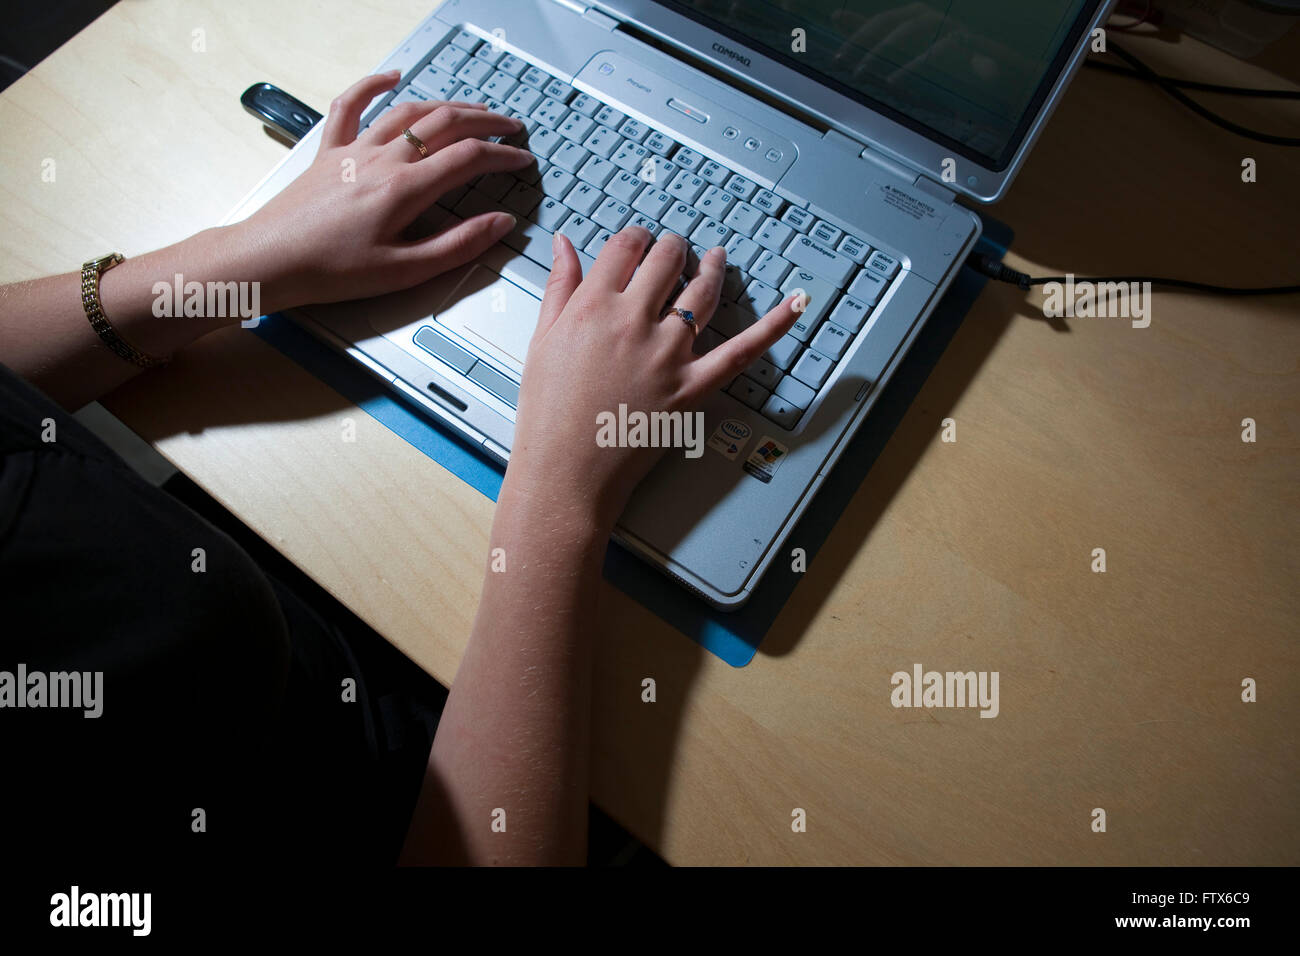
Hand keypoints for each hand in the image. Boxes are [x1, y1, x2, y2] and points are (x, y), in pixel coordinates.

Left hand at [232, 72, 533, 311]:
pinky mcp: (329, 151)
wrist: (270, 260)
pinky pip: (351, 105)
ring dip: (447, 105)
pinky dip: (373, 85)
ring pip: (409, 111)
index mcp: (405, 189)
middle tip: (511, 128)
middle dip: (486, 122)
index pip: (468, 159)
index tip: (522, 160)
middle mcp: (382, 159)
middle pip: (445, 124)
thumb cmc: (332, 271)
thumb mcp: (405, 271)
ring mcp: (354, 149)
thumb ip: (458, 245)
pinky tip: (392, 77)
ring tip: (473, 109)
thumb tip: (500, 224)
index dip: (502, 156)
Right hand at [507, 226, 806, 530]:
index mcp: (593, 306)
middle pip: (666, 260)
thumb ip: (559, 286)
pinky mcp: (693, 386)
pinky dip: (773, 325)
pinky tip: (795, 303)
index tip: (637, 240)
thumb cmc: (548, 414)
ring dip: (711, 267)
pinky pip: (742, 350)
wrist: (565, 471)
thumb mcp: (541, 339)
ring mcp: (669, 353)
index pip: (626, 247)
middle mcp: (634, 321)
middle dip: (672, 247)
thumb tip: (565, 244)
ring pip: (702, 292)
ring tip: (715, 258)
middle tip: (673, 248)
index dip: (635, 237)